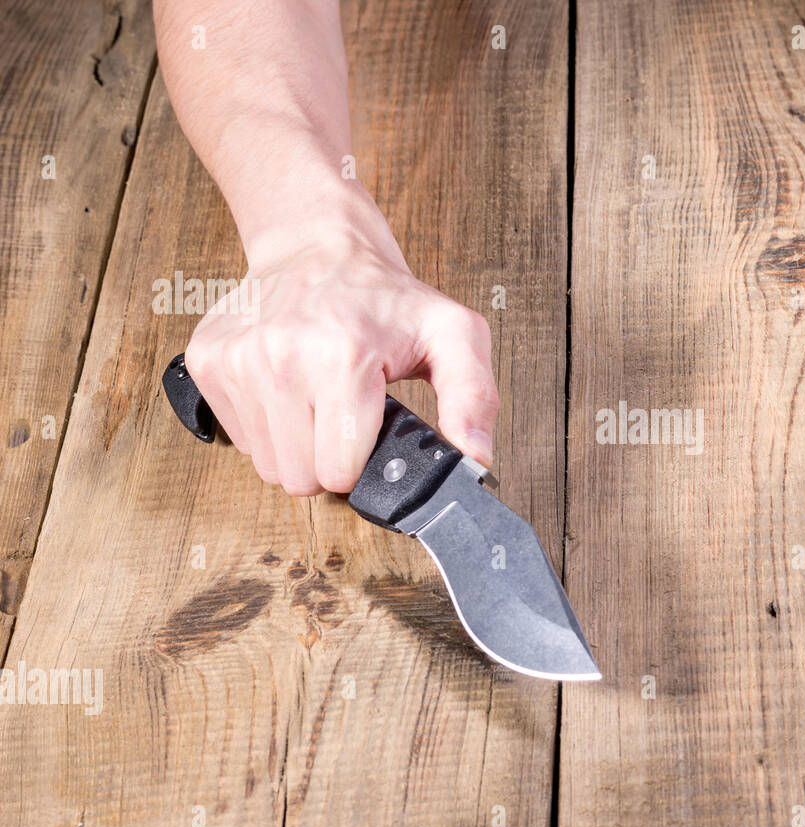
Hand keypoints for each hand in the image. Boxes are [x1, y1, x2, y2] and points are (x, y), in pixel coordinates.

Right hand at [184, 226, 497, 495]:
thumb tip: (473, 458)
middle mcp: (280, 358)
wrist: (319, 246)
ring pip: (268, 467)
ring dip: (299, 446)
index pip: (339, 474)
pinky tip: (291, 389)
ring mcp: (236, 360)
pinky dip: (268, 426)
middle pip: (300, 479)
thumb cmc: (385, 297)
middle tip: (349, 413)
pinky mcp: (208, 362)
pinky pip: (241, 441)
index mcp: (342, 356)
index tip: (374, 426)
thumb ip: (474, 398)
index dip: (364, 461)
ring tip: (321, 398)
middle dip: (330, 459)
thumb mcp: (453, 335)